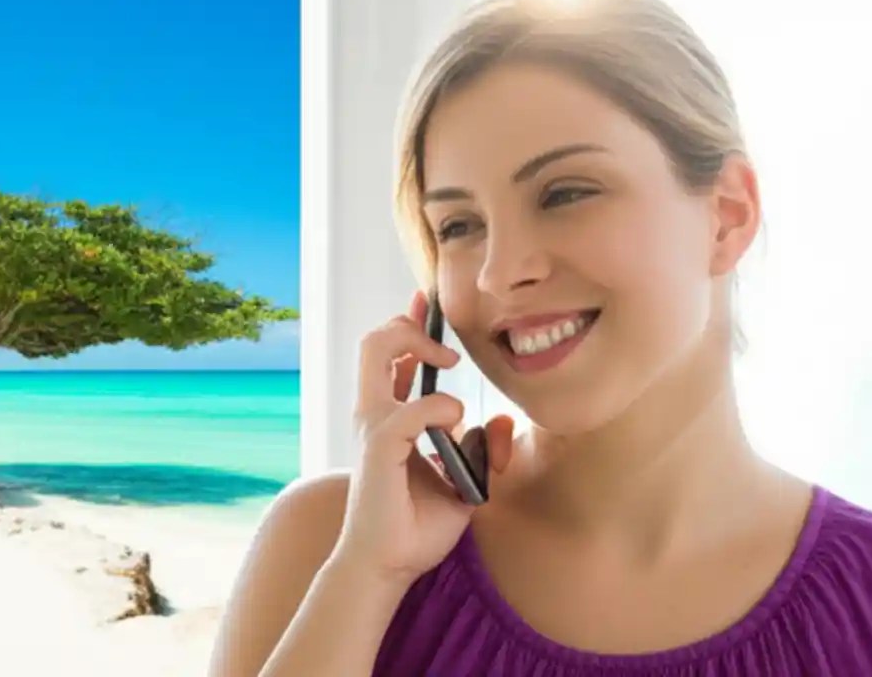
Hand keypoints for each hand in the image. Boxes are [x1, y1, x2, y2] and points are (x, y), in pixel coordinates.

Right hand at [331, 291, 514, 586]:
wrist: (389, 566)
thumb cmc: (415, 528)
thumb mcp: (462, 484)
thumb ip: (479, 451)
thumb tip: (499, 421)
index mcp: (387, 419)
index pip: (388, 356)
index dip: (409, 324)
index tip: (430, 306)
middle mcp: (374, 415)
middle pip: (375, 340)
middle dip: (410, 323)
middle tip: (448, 342)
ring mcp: (372, 426)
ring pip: (378, 351)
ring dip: (416, 343)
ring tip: (450, 362)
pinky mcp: (380, 447)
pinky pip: (411, 407)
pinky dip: (438, 405)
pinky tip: (456, 420)